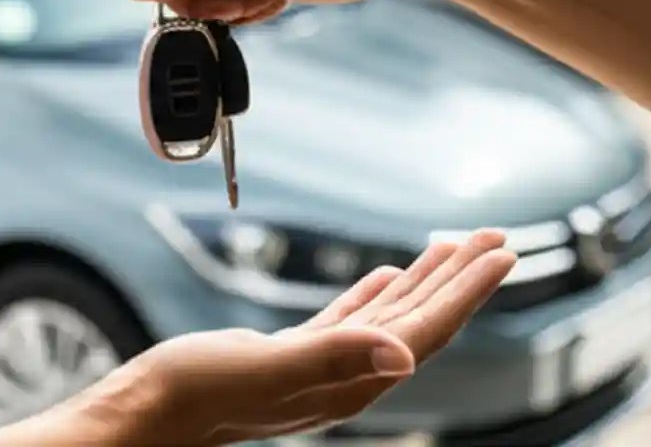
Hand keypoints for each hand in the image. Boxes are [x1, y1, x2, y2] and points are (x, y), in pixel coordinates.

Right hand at [59, 230, 514, 445]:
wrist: (147, 413)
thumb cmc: (197, 392)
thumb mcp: (266, 367)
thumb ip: (333, 355)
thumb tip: (404, 353)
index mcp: (348, 383)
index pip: (423, 330)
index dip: (466, 292)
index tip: (503, 253)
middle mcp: (343, 380)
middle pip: (418, 322)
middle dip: (458, 281)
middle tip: (496, 238)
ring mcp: (318, 370)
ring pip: (387, 320)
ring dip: (423, 283)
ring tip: (452, 249)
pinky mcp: (289, 358)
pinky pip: (348, 323)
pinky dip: (372, 296)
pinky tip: (383, 277)